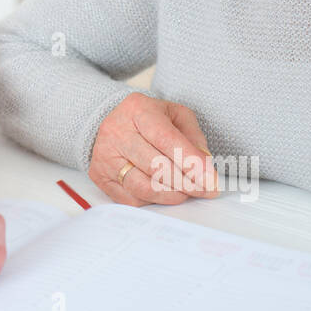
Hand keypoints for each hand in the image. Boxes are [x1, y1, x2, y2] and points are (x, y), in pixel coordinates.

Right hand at [90, 91, 218, 204]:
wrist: (114, 122)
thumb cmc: (149, 120)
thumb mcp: (175, 115)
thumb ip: (193, 137)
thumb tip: (204, 167)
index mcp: (138, 109)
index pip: (167, 140)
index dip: (192, 163)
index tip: (211, 180)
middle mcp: (116, 131)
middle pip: (156, 167)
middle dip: (187, 183)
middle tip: (205, 190)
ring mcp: (105, 155)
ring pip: (144, 187)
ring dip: (172, 195)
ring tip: (187, 192)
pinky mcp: (99, 175)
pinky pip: (131, 198)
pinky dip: (154, 200)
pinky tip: (164, 192)